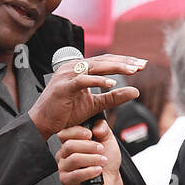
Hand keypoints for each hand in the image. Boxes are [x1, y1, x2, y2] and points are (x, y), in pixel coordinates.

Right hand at [29, 53, 143, 139]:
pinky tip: (112, 83)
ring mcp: (67, 75)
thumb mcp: (94, 105)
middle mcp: (74, 67)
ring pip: (95, 67)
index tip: (142, 65)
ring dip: (115, 68)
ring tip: (132, 71)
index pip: (106, 61)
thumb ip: (113, 98)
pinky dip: (97, 81)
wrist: (42, 123)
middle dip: (124, 62)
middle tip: (142, 64)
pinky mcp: (63, 87)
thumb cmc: (65, 113)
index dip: (125, 62)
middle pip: (103, 60)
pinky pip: (83, 81)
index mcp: (81, 69)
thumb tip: (136, 92)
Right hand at [56, 119, 121, 184]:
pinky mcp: (67, 181)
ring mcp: (63, 168)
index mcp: (69, 141)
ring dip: (92, 159)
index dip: (77, 132)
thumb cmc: (107, 158)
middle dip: (88, 146)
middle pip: (69, 146)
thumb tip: (95, 128)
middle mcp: (63, 154)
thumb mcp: (108, 138)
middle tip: (101, 149)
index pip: (64, 133)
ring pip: (74, 160)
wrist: (112, 178)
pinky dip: (89, 172)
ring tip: (103, 161)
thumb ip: (102, 127)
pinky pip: (76, 175)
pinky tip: (98, 170)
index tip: (91, 134)